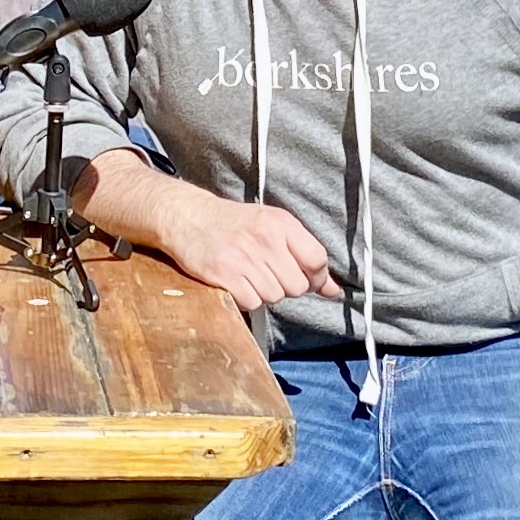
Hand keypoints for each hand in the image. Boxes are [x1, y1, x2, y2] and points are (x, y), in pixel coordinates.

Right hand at [160, 188, 342, 311]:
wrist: (186, 216)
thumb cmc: (231, 223)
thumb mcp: (271, 226)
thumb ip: (303, 254)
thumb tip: (333, 290)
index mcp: (280, 223)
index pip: (317, 260)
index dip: (314, 276)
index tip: (302, 275)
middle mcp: (264, 238)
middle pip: (297, 286)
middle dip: (285, 286)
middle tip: (266, 272)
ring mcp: (243, 257)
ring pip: (274, 296)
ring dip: (263, 292)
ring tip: (247, 274)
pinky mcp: (223, 274)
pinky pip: (251, 302)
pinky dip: (245, 298)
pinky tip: (235, 281)